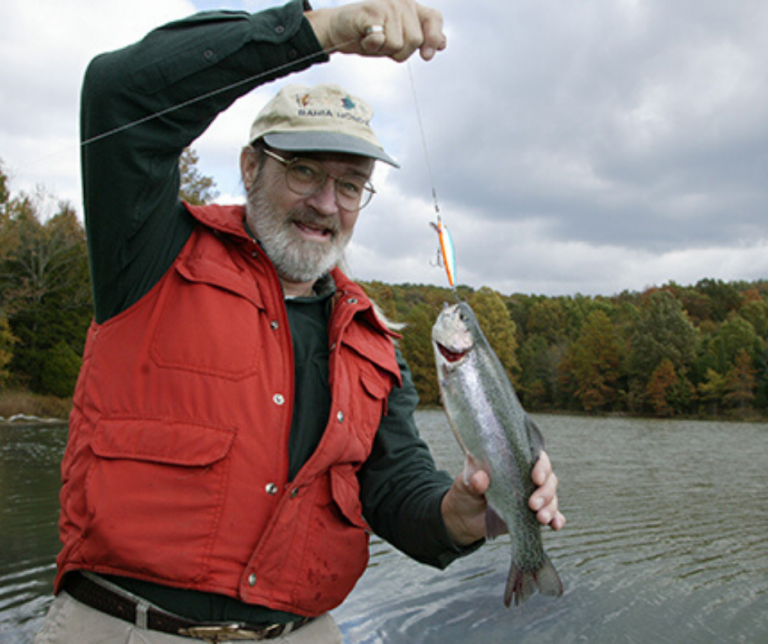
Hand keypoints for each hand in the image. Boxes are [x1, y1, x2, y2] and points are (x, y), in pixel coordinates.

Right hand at [305, 0, 446, 61]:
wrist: (340, 29)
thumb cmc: (370, 35)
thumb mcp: (399, 39)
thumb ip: (421, 39)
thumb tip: (442, 44)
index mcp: (413, 7)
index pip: (434, 18)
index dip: (434, 38)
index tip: (427, 56)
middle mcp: (403, 2)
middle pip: (415, 41)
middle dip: (400, 52)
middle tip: (384, 43)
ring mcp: (388, 4)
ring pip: (399, 44)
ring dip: (384, 50)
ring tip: (373, 39)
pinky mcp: (373, 11)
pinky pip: (382, 41)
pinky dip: (372, 47)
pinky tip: (365, 37)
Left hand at [441, 450, 565, 546]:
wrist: (462, 518)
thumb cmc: (465, 492)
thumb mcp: (465, 484)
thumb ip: (473, 480)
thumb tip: (481, 478)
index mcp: (512, 463)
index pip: (535, 457)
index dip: (540, 466)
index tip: (535, 477)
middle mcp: (525, 478)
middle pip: (548, 479)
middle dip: (545, 492)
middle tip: (532, 504)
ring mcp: (530, 496)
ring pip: (551, 497)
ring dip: (550, 507)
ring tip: (540, 518)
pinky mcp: (531, 515)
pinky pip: (551, 515)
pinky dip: (556, 519)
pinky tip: (556, 524)